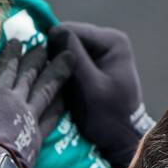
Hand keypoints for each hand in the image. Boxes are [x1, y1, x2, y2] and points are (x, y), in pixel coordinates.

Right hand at [0, 40, 73, 167]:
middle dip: (38, 57)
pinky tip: (65, 96)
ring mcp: (29, 115)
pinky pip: (52, 114)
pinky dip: (60, 104)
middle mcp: (15, 99)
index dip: (13, 52)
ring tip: (67, 59)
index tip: (18, 42)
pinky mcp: (37, 133)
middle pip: (30, 73)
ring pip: (46, 89)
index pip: (6, 66)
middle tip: (46, 45)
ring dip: (57, 72)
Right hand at [48, 21, 152, 167]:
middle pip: (65, 37)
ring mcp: (98, 50)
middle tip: (50, 80)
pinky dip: (58, 69)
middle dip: (55, 56)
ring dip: (55, 63)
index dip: (53, 48)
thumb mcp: (90, 87)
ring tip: (53, 83)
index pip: (69, 30)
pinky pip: (66, 58)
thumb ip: (75, 58)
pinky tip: (57, 84)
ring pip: (62, 48)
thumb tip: (55, 31)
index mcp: (112, 40)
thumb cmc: (108, 116)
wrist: (119, 137)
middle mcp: (106, 39)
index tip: (48, 72)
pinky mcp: (89, 61)